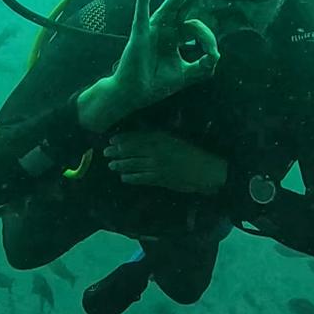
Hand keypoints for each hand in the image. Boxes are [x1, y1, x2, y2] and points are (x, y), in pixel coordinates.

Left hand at [103, 130, 227, 195]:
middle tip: (106, 153)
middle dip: (116, 152)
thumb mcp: (177, 138)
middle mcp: (156, 150)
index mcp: (161, 138)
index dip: (122, 139)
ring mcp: (156, 166)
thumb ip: (161, 136)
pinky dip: (130, 178)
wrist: (207, 170)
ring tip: (111, 165)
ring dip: (120, 165)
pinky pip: (140, 178)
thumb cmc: (194, 152)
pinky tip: (124, 178)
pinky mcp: (159, 179)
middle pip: (130, 150)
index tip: (112, 140)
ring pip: (133, 164)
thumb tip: (146, 134)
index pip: (136, 137)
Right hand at [110, 0, 219, 112]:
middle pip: (184, 6)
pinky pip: (141, 17)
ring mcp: (152, 31)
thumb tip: (215, 56)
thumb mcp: (186, 75)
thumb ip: (202, 67)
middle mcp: (165, 29)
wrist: (135, 94)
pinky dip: (142, 2)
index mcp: (176, 36)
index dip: (208, 38)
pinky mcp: (140, 37)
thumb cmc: (157, 83)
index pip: (196, 27)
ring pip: (169, 7)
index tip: (212, 54)